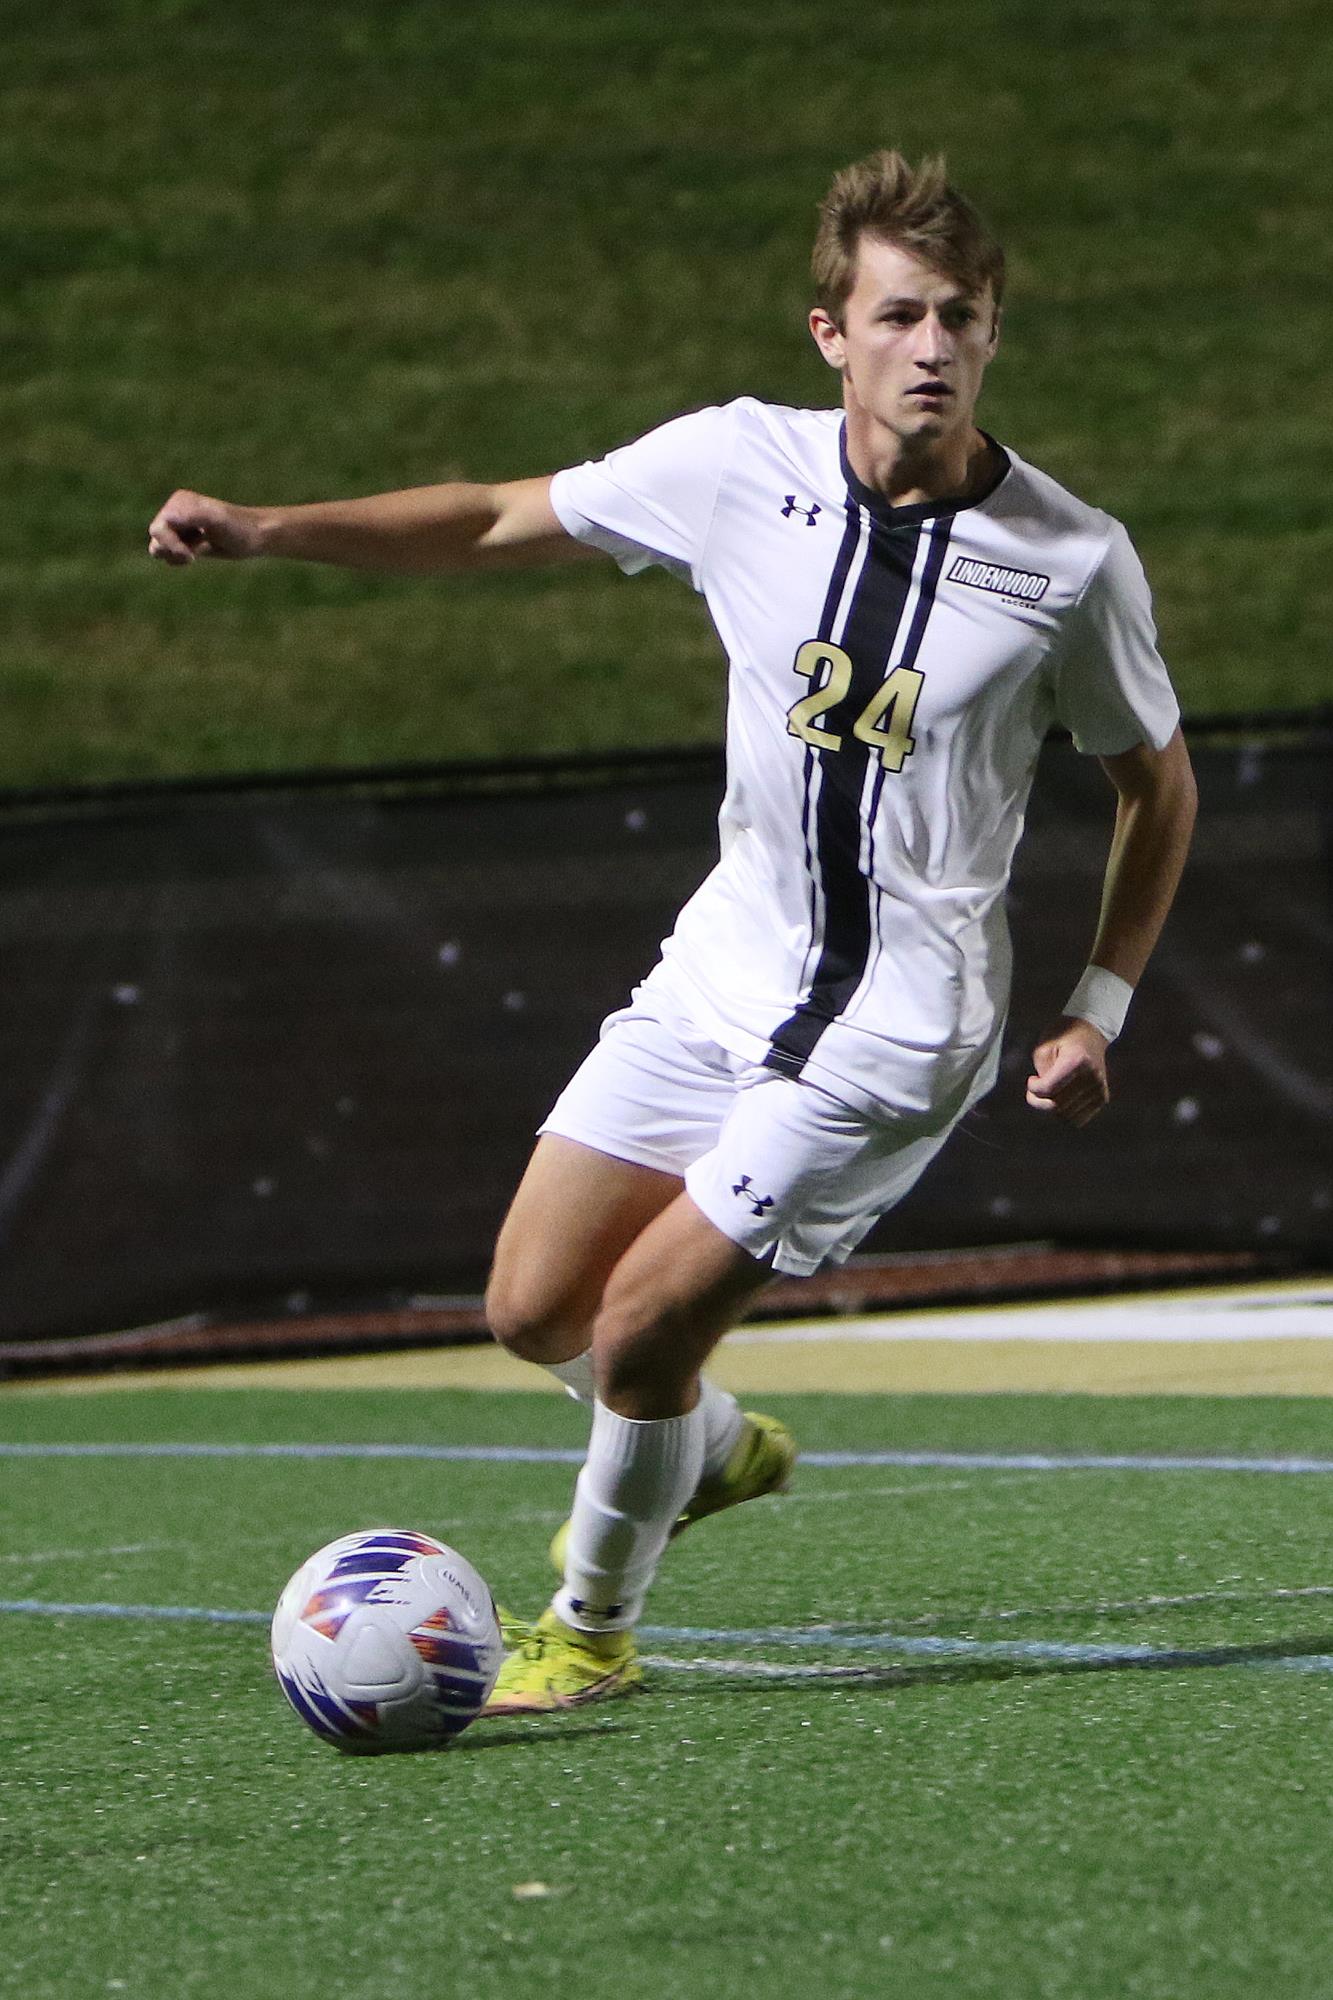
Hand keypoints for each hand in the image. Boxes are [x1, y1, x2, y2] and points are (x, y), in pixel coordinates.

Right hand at [148, 490, 263, 564]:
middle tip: (191, 556)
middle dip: (171, 550)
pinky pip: (170, 554)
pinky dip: (178, 559)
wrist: (256, 537)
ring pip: (159, 547)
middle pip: (156, 538)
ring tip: (193, 556)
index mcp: (179, 503)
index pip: (158, 528)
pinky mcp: (187, 541)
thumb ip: (192, 515)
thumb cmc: (238, 527)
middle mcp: (176, 512)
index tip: (189, 554)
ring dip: (173, 555)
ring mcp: (181, 527)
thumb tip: (168, 517)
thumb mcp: (215, 519)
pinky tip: (197, 555)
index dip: (169, 544)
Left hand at [1026, 1018, 1110, 1126]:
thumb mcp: (1044, 1047)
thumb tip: (1045, 1096)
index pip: (1049, 1088)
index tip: (1032, 1080)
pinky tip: (1061, 1100)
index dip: (1033, 1089)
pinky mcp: (1102, 1097)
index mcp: (1077, 1060)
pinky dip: (1066, 1113)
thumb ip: (1042, 1072)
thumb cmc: (1064, 1037)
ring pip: (1067, 1115)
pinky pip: (1080, 1119)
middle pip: (1057, 1105)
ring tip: (1050, 1092)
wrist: (1090, 1032)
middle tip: (1036, 1089)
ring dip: (1052, 1107)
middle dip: (1039, 1100)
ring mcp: (1099, 1088)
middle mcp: (1092, 1076)